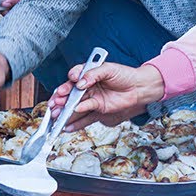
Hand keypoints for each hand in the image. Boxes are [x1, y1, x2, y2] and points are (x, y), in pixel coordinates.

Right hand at [48, 63, 165, 130]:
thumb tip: (80, 83)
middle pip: (70, 93)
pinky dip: (76, 121)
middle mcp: (88, 87)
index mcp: (88, 74)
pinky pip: (85, 115)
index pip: (74, 78)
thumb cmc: (125, 75)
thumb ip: (93, 74)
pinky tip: (67, 125)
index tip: (69, 84)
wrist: (139, 88)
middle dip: (61, 99)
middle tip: (55, 103)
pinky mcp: (98, 108)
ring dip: (65, 111)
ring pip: (75, 106)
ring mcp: (92, 98)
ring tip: (56, 116)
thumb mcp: (108, 69)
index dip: (69, 82)